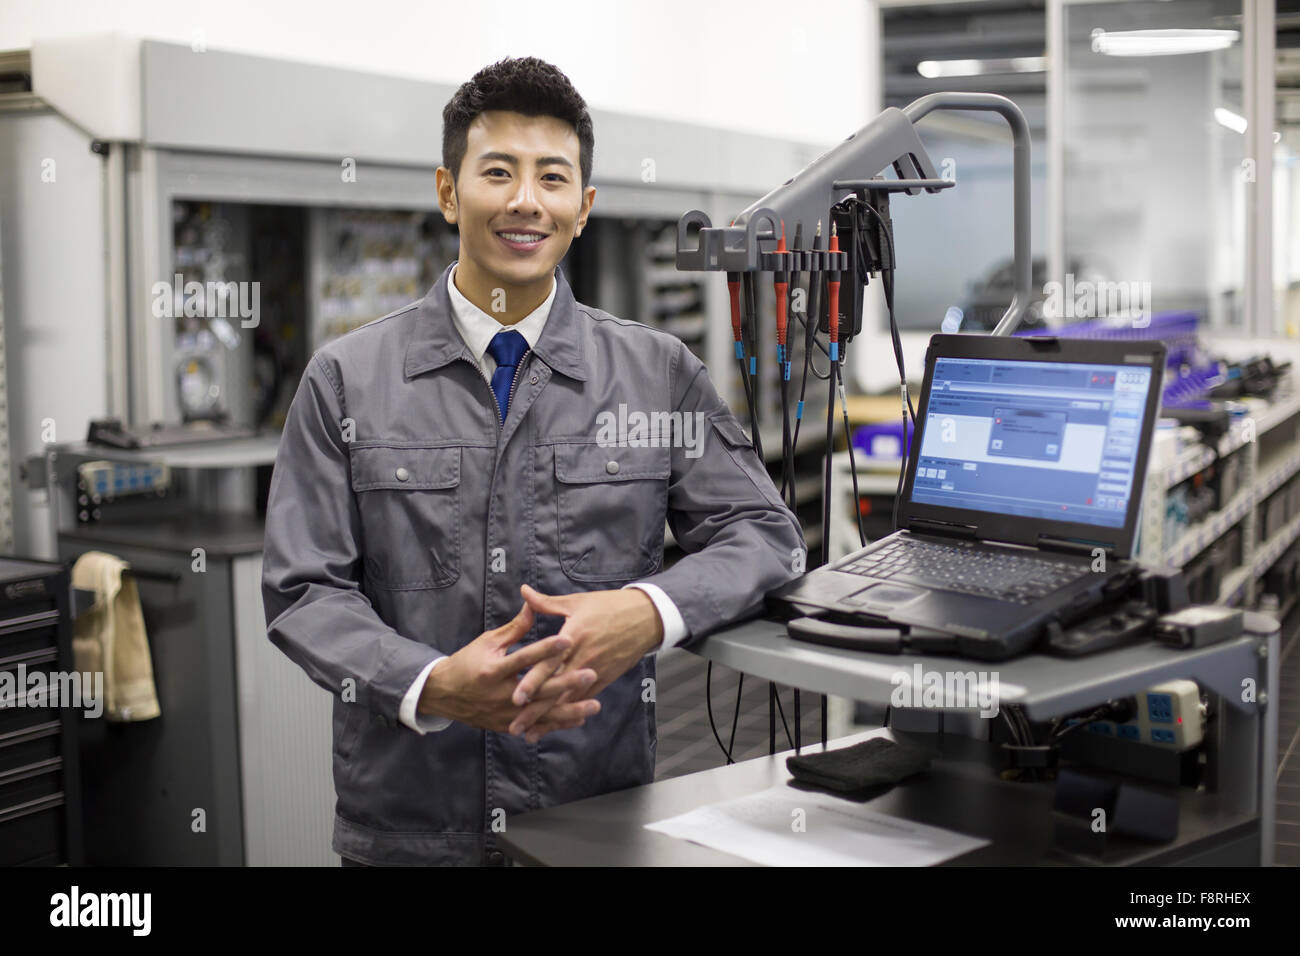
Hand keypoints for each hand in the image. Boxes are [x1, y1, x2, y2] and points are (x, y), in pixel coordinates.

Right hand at [418, 601, 600, 735]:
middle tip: (591, 673)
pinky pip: (536, 726)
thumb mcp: (487, 642)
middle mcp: (500, 694)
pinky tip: (578, 719)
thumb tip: (532, 605)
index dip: (546, 649)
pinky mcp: (507, 725)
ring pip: (542, 714)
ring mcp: (504, 713)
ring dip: (570, 710)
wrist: (443, 694)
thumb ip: (514, 628)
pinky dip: (557, 723)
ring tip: (595, 705)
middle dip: (566, 683)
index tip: (568, 639)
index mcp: (493, 670)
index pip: (524, 658)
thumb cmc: (467, 662)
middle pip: (538, 690)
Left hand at [507, 584, 663, 740]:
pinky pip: (584, 699)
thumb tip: (523, 591)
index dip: (532, 681)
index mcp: (574, 636)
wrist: (646, 617)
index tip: (515, 698)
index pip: (550, 663)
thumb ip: (546, 602)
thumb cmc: (610, 606)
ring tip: (529, 734)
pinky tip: (554, 725)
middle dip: (534, 710)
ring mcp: (596, 671)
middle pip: (556, 689)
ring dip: (548, 718)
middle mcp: (584, 658)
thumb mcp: (577, 602)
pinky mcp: (605, 678)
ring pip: (568, 699)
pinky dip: (568, 713)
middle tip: (514, 727)